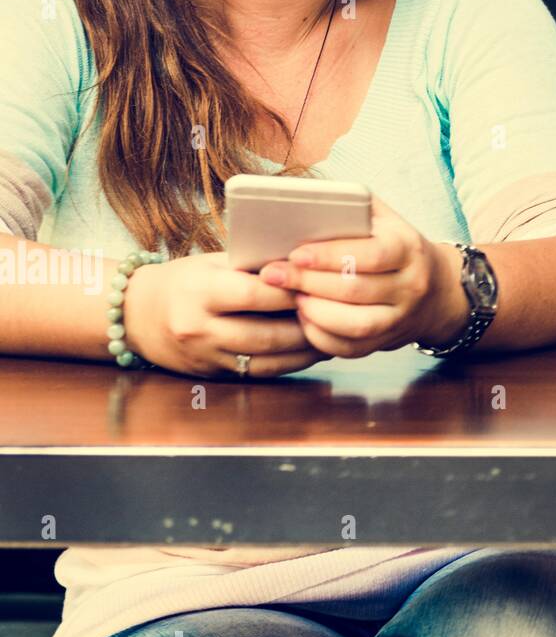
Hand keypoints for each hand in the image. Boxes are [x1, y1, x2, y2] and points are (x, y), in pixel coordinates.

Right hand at [124, 253, 327, 377]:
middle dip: (305, 326)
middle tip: (338, 315)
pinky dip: (288, 364)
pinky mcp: (211, 374)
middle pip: (264, 333)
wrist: (136, 315)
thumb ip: (252, 265)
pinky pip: (257, 373)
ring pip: (264, 359)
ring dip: (303, 350)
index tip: (321, 284)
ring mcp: (204, 356)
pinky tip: (310, 351)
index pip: (254, 295)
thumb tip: (304, 262)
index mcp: (200, 292)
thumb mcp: (212, 263)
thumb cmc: (184, 280)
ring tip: (333, 335)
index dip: (291, 291)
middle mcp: (199, 328)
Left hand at [260, 197, 468, 358]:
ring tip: (290, 297)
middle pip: (355, 290)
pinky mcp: (387, 342)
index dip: (329, 256)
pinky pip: (351, 348)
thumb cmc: (395, 244)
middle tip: (272, 275)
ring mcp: (401, 318)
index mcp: (408, 248)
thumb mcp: (385, 219)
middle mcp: (410, 285)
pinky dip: (322, 337)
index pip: (369, 254)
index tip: (295, 254)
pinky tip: (303, 319)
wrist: (436, 288)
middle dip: (308, 282)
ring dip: (315, 312)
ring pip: (355, 324)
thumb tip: (301, 200)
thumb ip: (353, 208)